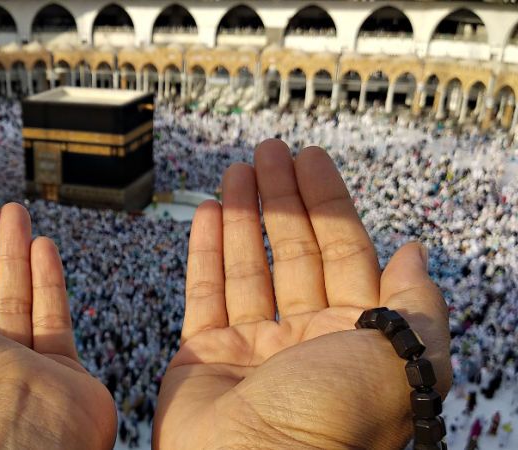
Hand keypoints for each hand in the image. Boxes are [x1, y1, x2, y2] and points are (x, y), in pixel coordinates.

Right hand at [153, 140, 450, 448]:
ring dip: (241, 214)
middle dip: (283, 198)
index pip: (345, 254)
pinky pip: (205, 292)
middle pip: (294, 252)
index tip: (311, 158)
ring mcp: (253, 348)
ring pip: (247, 266)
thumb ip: (416, 306)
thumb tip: (415, 254)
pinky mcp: (204, 355)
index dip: (329, 203)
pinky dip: (205, 251)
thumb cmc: (329, 426)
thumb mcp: (401, 360)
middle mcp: (305, 341)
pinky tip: (206, 212)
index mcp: (354, 341)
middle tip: (269, 150)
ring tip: (236, 171)